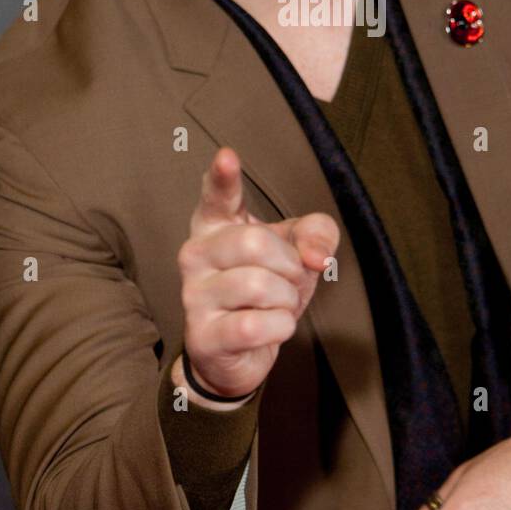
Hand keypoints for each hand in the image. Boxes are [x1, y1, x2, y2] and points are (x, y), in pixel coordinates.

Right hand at [177, 146, 339, 399]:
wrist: (238, 353)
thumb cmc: (264, 292)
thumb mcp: (296, 253)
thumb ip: (316, 234)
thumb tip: (316, 255)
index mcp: (216, 224)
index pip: (218, 196)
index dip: (222, 177)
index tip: (227, 156)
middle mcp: (196, 253)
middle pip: (255, 243)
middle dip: (289, 266)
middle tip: (287, 281)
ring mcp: (193, 294)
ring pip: (258, 285)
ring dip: (285, 301)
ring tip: (275, 307)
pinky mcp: (202, 334)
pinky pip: (255, 325)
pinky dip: (278, 328)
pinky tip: (268, 328)